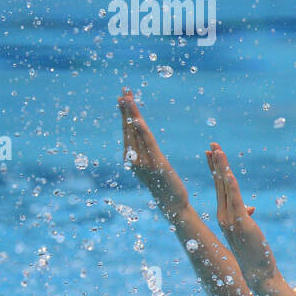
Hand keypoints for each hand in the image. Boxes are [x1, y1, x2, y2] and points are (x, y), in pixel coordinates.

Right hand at [119, 89, 190, 214]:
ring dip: (132, 115)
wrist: (173, 204)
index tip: (122, 96)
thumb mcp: (154, 165)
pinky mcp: (157, 166)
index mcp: (132, 158)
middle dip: (126, 109)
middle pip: (129, 129)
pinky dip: (142, 132)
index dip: (125, 113)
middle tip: (124, 91)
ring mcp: (144, 163)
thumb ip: (146, 152)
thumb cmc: (165, 185)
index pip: (128, 130)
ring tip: (128, 98)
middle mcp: (134, 159)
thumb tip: (141, 137)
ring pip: (136, 134)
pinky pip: (149, 146)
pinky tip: (138, 120)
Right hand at [206, 143, 274, 286]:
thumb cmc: (254, 253)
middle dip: (215, 163)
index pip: (219, 188)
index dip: (215, 170)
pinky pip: (235, 200)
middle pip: (219, 184)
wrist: (257, 273)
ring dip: (221, 168)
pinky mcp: (240, 223)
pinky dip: (230, 185)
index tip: (211, 153)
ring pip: (225, 188)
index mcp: (224, 217)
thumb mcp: (247, 231)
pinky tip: (227, 172)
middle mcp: (223, 216)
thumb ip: (245, 217)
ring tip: (217, 150)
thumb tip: (250, 208)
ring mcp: (230, 219)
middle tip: (212, 144)